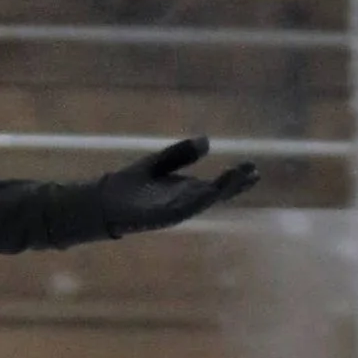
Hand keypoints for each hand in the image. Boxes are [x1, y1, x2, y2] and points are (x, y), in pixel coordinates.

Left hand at [91, 136, 259, 234]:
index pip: (219, 185)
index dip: (237, 178)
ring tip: (236, 178)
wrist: (104, 200)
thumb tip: (207, 140)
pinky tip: (208, 190)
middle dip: (235, 185)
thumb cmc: (132, 184)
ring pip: (203, 202)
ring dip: (220, 191)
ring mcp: (175, 210)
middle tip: (253, 173)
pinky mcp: (161, 216)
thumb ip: (181, 153)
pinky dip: (196, 201)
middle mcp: (186, 202)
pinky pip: (183, 209)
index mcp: (188, 190)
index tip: (253, 168)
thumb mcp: (160, 162)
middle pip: (217, 194)